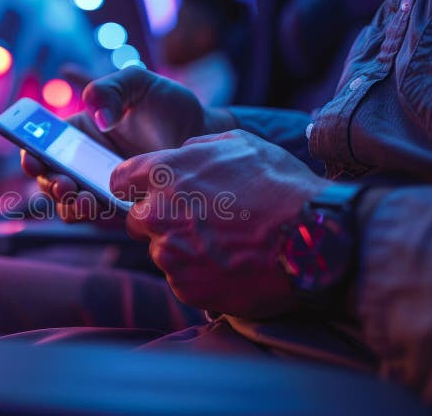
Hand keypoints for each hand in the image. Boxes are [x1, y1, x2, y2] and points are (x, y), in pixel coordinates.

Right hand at [21, 67, 234, 222]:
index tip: (34, 158)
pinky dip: (95, 216)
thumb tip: (98, 119)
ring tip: (85, 199)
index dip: (29, 153)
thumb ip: (112, 89)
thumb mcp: (139, 82)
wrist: (204, 135)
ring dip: (69, 205)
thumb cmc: (168, 104)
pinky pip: (99, 218)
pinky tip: (105, 206)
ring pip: (69, 205)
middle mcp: (82, 162)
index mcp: (77, 132)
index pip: (41, 146)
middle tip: (64, 184)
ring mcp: (100, 187)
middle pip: (49, 180)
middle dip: (49, 185)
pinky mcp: (120, 207)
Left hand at [110, 130, 330, 317]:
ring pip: (161, 250)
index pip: (119, 180)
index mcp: (165, 174)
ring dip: (181, 248)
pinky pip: (182, 278)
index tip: (148, 192)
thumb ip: (197, 147)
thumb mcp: (240, 144)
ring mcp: (169, 254)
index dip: (134, 186)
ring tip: (224, 243)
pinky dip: (199, 274)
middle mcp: (157, 214)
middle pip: (136, 220)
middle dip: (158, 219)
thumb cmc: (281, 187)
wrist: (311, 241)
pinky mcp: (184, 287)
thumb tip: (182, 152)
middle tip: (197, 220)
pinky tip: (230, 264)